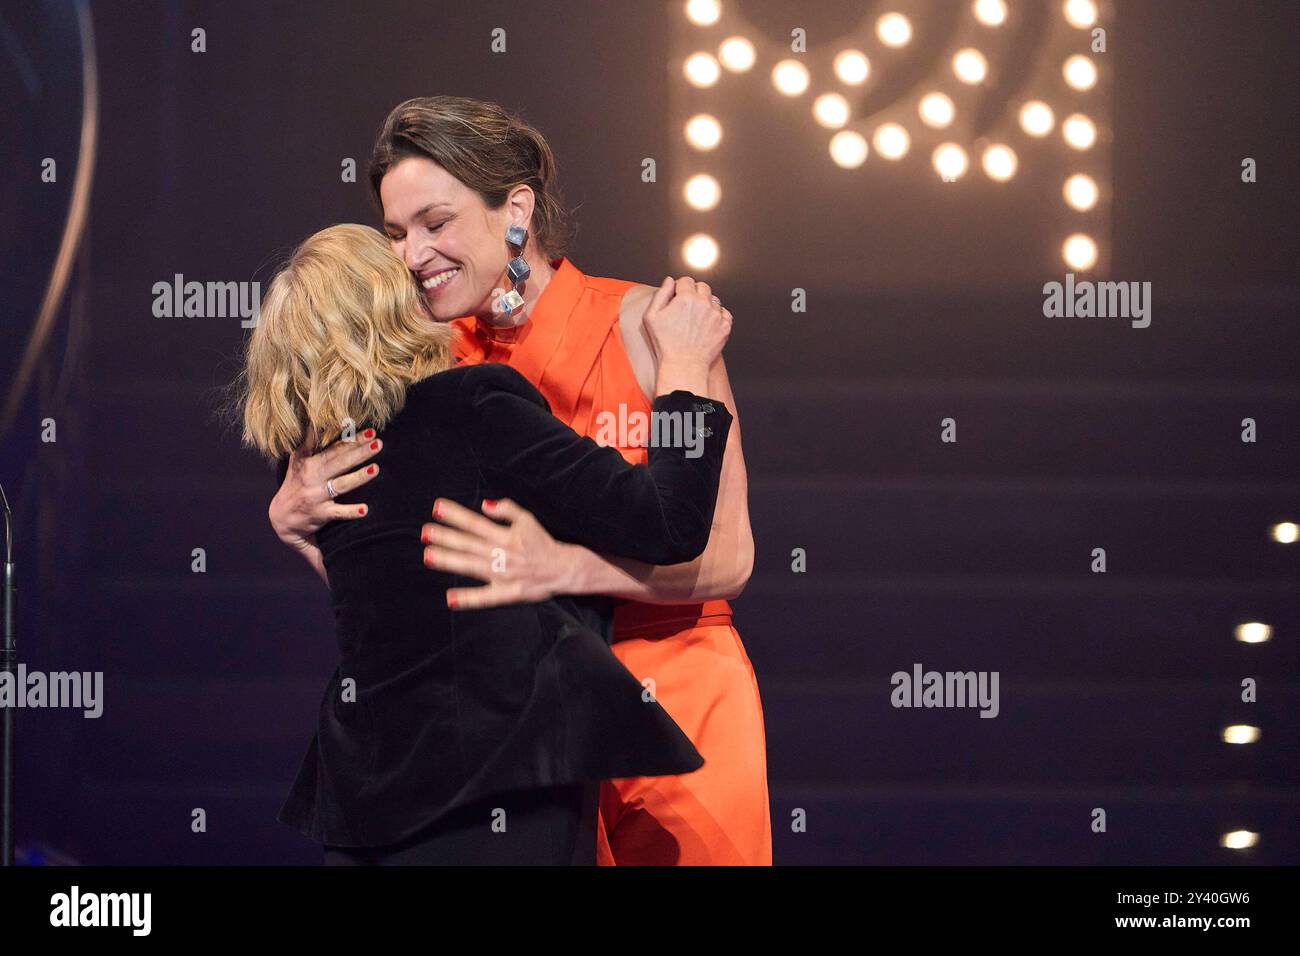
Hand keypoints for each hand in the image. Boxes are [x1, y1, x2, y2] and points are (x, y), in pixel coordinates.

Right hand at [268, 424, 379, 550]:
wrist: (282, 518)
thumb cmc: (295, 484)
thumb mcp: (297, 462)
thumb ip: (307, 444)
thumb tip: (314, 422)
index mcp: (310, 464)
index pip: (335, 450)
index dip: (352, 440)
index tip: (371, 432)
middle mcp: (313, 478)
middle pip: (340, 463)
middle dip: (359, 453)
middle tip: (378, 443)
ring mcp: (317, 497)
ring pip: (341, 485)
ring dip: (359, 477)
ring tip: (376, 469)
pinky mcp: (321, 514)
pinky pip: (338, 513)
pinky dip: (351, 512)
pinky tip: (365, 510)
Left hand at [421, 497, 571, 609]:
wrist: (563, 569)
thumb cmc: (543, 543)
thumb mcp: (528, 519)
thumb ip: (507, 509)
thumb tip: (484, 504)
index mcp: (505, 537)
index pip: (476, 523)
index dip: (456, 515)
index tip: (437, 507)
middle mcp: (502, 555)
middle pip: (469, 544)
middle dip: (446, 537)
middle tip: (424, 531)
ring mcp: (503, 575)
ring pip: (472, 567)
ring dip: (449, 561)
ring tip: (428, 556)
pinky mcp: (507, 593)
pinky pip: (486, 598)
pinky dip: (468, 599)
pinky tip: (450, 598)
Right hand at [641, 276, 731, 372]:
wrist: (684, 365)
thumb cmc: (666, 344)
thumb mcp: (651, 317)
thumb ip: (661, 294)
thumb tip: (670, 280)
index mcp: (686, 298)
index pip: (686, 280)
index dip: (680, 288)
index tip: (678, 297)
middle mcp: (703, 303)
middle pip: (702, 286)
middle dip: (694, 293)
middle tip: (687, 307)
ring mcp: (716, 315)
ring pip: (713, 299)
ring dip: (706, 304)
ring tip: (696, 318)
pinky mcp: (725, 326)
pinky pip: (724, 313)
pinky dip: (717, 315)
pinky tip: (707, 324)